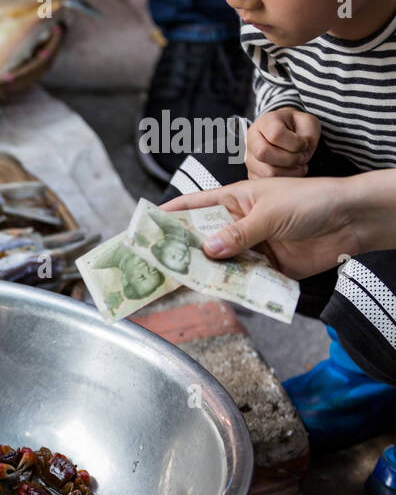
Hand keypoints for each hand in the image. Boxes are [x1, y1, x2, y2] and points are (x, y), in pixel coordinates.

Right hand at [162, 176, 365, 278]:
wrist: (352, 220)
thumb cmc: (312, 201)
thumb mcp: (270, 213)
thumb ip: (239, 234)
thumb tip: (207, 251)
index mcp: (234, 200)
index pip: (192, 206)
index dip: (166, 216)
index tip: (142, 228)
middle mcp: (237, 225)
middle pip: (200, 240)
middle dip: (179, 252)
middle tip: (153, 267)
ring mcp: (251, 248)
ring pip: (218, 264)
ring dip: (204, 274)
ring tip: (178, 286)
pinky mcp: (266, 269)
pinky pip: (242, 281)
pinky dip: (231, 288)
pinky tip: (216, 294)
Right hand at [244, 108, 320, 178]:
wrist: (286, 131)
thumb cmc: (295, 127)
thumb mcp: (308, 122)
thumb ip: (308, 135)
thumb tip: (302, 154)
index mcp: (265, 122)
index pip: (275, 135)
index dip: (295, 143)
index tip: (304, 144)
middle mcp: (251, 139)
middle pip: (263, 154)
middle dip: (290, 159)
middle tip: (302, 157)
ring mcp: (249, 157)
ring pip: (266, 172)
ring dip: (289, 172)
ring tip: (299, 165)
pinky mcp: (252, 172)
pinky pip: (266, 182)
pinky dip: (283, 179)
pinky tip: (291, 171)